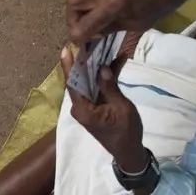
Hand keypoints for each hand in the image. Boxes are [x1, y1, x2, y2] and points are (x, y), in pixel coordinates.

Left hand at [60, 47, 146, 171]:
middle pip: (78, 81)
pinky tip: (114, 62)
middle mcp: (81, 107)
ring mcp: (87, 107)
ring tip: (101, 47)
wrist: (129, 152)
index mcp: (83, 109)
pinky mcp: (95, 106)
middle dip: (83, 62)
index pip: (72, 84)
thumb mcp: (121, 108)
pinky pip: (96, 88)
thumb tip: (102, 67)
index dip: (68, 66)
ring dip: (94, 68)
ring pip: (88, 83)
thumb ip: (110, 88)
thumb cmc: (126, 132)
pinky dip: (103, 78)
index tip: (65, 49)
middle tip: (87, 42)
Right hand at [66, 0, 195, 42]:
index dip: (78, 37)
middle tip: (82, 29)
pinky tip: (101, 9)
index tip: (80, 43)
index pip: (82, 25)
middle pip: (72, 4)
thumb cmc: (163, 2)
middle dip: (72, 19)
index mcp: (112, 5)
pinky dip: (89, 1)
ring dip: (79, 10)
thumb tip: (95, 33)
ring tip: (91, 20)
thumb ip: (112, 27)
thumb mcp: (139, 23)